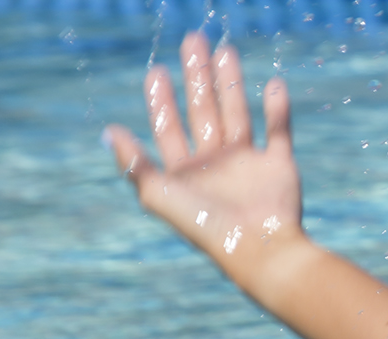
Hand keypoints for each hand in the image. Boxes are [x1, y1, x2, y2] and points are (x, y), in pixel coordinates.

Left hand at [104, 32, 303, 283]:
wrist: (257, 247)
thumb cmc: (204, 225)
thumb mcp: (157, 193)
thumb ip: (133, 162)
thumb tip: (109, 131)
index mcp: (185, 171)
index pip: (169, 126)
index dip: (161, 99)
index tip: (156, 71)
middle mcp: (215, 163)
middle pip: (203, 110)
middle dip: (197, 76)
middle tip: (193, 41)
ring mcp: (249, 163)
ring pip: (238, 112)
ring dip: (231, 82)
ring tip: (225, 51)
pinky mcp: (279, 165)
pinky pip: (279, 129)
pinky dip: (278, 107)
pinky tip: (273, 83)